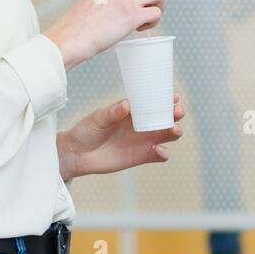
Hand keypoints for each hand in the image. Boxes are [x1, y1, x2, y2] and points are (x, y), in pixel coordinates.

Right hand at [43, 0, 165, 70]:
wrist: (69, 39)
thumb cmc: (77, 27)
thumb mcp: (91, 1)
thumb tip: (121, 8)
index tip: (134, 7)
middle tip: (145, 14)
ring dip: (158, 8)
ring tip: (145, 21)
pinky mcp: (132, 15)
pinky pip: (156, 12)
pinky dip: (154, 22)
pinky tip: (140, 29)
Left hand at [58, 94, 184, 180]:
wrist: (77, 154)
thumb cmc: (86, 130)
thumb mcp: (98, 118)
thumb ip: (113, 112)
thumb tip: (127, 104)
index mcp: (133, 111)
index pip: (154, 103)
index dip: (167, 99)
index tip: (174, 96)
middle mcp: (142, 124)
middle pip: (165, 118)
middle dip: (175, 114)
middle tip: (177, 112)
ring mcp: (143, 141)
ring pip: (166, 135)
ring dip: (174, 132)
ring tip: (174, 130)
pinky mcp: (141, 157)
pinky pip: (158, 155)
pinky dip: (163, 153)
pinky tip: (160, 151)